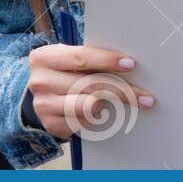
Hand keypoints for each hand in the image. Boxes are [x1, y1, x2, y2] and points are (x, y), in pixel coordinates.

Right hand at [26, 42, 153, 139]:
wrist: (37, 94)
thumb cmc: (61, 72)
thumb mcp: (66, 58)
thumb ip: (88, 58)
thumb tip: (125, 63)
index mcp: (44, 57)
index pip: (80, 57)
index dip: (107, 60)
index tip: (130, 64)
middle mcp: (41, 81)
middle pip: (89, 85)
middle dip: (121, 89)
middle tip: (145, 96)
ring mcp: (44, 105)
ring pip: (88, 106)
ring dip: (112, 105)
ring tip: (131, 102)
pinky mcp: (51, 124)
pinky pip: (83, 122)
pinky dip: (97, 118)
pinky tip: (105, 113)